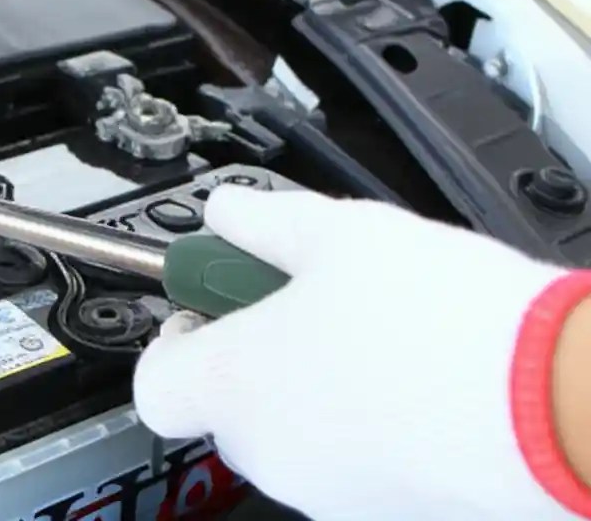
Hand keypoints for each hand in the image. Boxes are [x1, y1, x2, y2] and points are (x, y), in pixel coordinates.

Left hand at [134, 185, 590, 519]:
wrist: (556, 403)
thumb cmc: (446, 320)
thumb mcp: (339, 231)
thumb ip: (261, 221)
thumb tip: (227, 214)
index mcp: (234, 385)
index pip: (155, 385)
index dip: (174, 343)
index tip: (208, 306)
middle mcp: (269, 454)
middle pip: (229, 407)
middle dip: (257, 355)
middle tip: (306, 305)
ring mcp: (329, 496)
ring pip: (295, 436)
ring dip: (315, 392)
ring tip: (382, 339)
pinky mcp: (387, 515)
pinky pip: (354, 466)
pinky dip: (370, 430)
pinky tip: (419, 387)